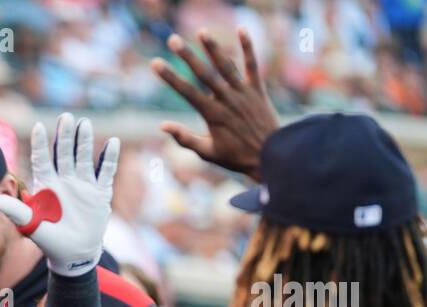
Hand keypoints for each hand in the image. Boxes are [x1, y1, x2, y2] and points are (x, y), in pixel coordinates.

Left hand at [0, 114, 118, 276]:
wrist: (73, 256)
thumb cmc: (50, 241)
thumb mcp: (31, 226)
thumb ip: (17, 212)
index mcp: (47, 186)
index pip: (42, 160)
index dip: (40, 144)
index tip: (38, 126)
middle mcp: (65, 181)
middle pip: (64, 154)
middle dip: (65, 136)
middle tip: (66, 117)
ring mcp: (83, 186)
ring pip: (83, 158)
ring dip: (83, 142)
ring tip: (84, 123)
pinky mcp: (99, 194)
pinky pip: (105, 172)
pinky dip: (108, 158)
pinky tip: (112, 143)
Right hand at [152, 29, 278, 179]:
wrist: (270, 155)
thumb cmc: (235, 157)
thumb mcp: (207, 152)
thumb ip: (184, 138)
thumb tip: (162, 126)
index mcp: (212, 114)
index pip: (187, 91)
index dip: (170, 76)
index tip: (156, 63)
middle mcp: (227, 99)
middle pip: (203, 73)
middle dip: (187, 55)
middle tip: (172, 40)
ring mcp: (243, 92)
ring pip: (226, 65)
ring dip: (213, 47)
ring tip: (201, 32)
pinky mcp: (257, 89)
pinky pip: (252, 65)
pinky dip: (248, 47)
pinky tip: (241, 29)